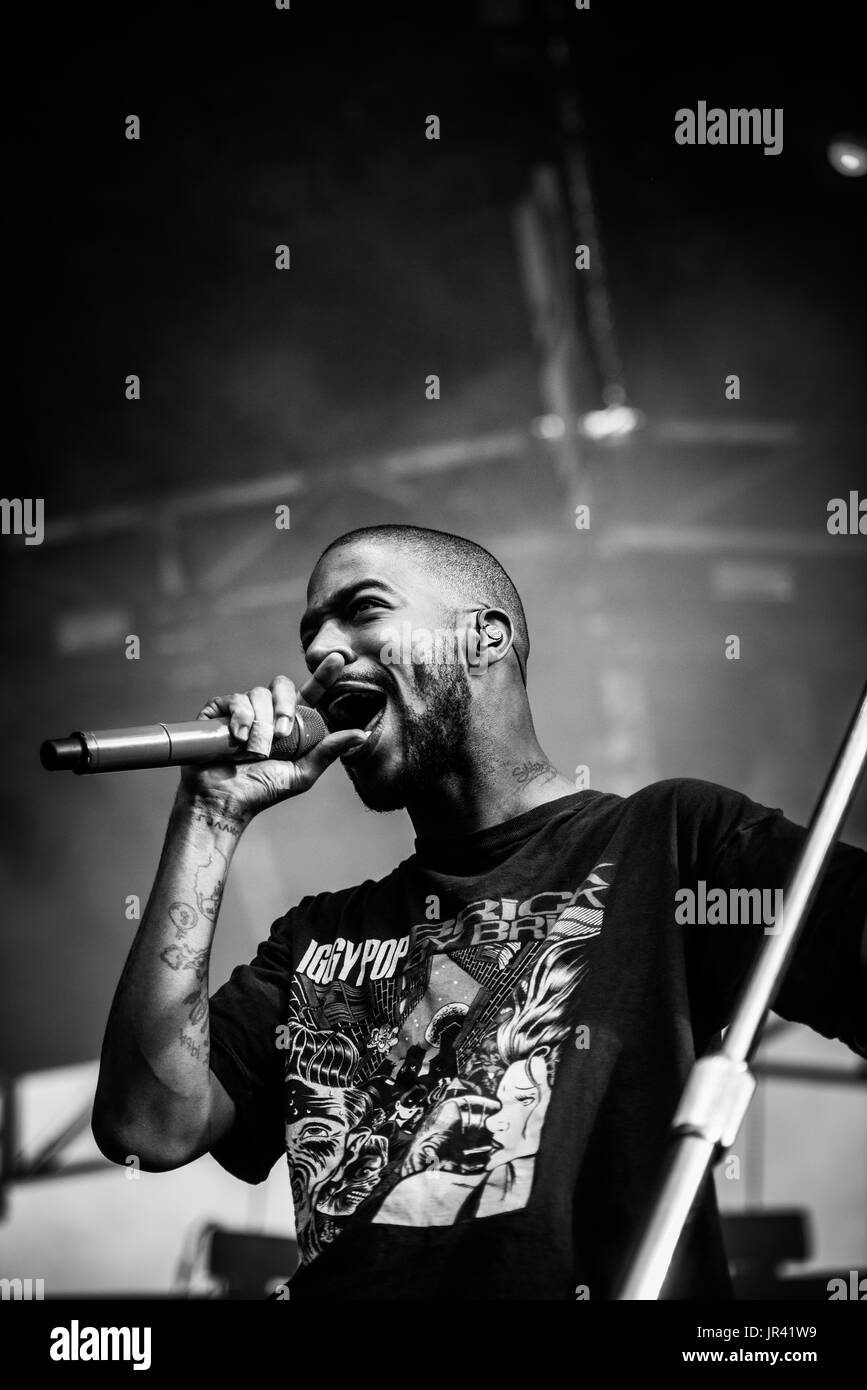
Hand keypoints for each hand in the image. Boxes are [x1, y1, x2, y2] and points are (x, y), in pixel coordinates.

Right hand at [178, 655, 367, 818]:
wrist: (224, 800)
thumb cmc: (262, 791)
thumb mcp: (302, 774)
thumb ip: (328, 751)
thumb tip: (361, 734)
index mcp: (290, 723)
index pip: (310, 692)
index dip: (324, 674)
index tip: (339, 658)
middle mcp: (266, 712)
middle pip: (281, 685)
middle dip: (284, 706)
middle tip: (281, 734)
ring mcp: (242, 710)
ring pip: (257, 694)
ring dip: (260, 722)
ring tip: (255, 748)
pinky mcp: (219, 712)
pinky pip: (233, 700)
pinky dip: (239, 718)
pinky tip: (238, 739)